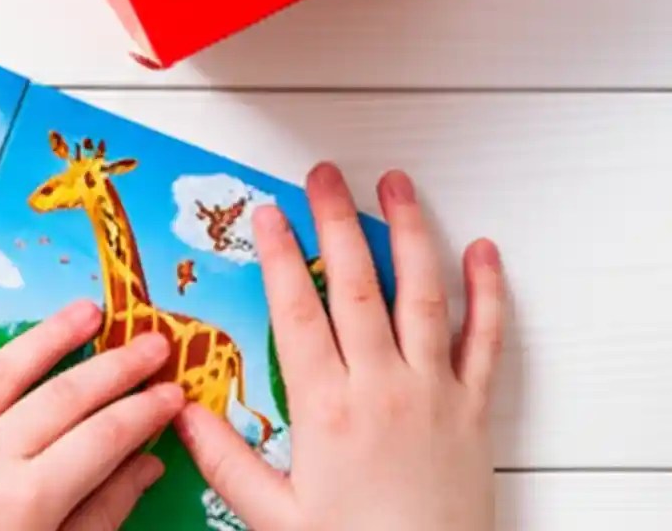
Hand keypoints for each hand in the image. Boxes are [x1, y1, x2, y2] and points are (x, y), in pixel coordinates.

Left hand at [0, 289, 186, 530]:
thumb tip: (145, 467)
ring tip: (85, 311)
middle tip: (152, 342)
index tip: (172, 392)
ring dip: (47, 338)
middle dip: (116, 367)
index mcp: (27, 501)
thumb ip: (99, 516)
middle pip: (63, 398)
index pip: (103, 437)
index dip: (144, 410)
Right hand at [176, 164, 506, 530]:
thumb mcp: (276, 517)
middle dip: (336, 222)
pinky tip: (483, 252)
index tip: (268, 215)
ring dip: (409, 233)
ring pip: (421, 295)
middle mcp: (382, 386)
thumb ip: (226, 462)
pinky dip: (489, 291)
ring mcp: (433, 391)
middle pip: (356, 286)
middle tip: (323, 176)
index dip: (280, 257)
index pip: (297, 312)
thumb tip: (182, 417)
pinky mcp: (473, 408)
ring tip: (396, 186)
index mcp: (328, 408)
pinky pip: (487, 339)